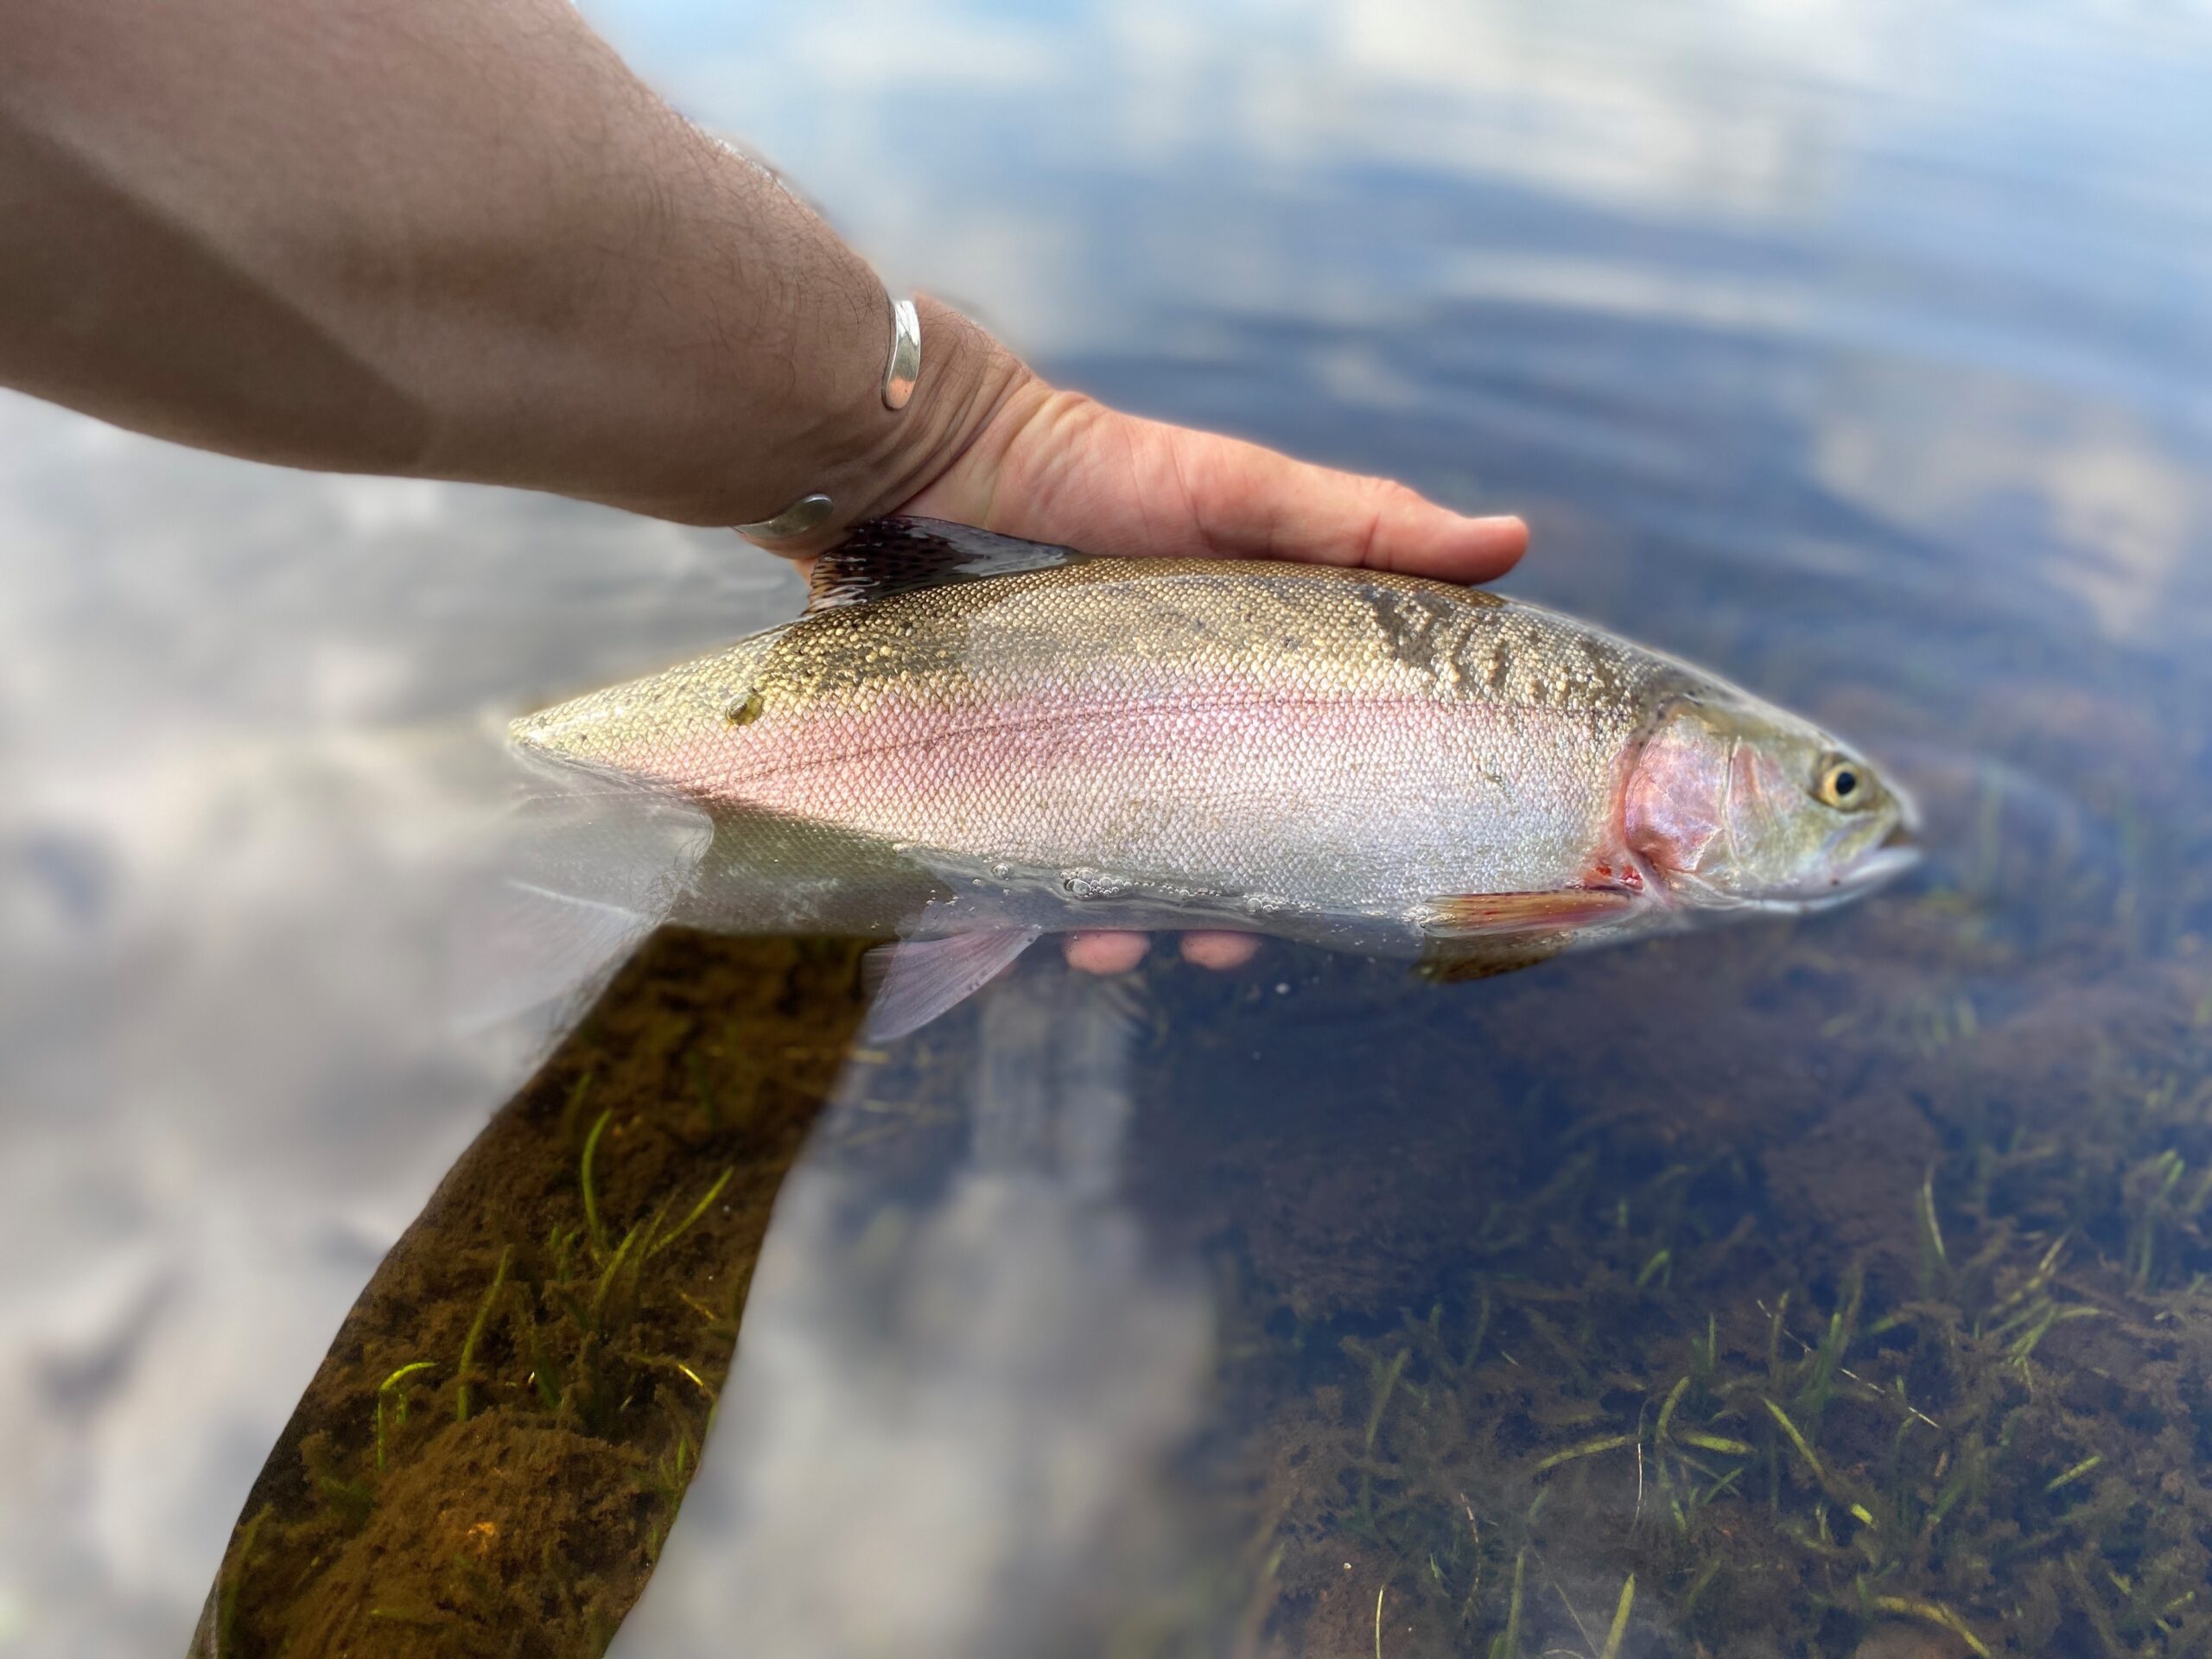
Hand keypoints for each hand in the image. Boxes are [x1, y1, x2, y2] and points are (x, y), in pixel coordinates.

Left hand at [895, 358, 1530, 974]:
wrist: (933, 461)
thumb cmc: (1099, 466)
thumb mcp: (1243, 490)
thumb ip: (1365, 528)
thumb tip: (1514, 541)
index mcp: (1240, 684)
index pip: (1304, 780)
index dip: (1329, 842)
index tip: (1347, 892)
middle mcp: (1166, 734)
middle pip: (1217, 847)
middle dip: (1228, 908)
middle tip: (1224, 940)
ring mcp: (1079, 759)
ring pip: (1124, 873)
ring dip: (1136, 925)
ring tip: (1122, 947)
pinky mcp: (997, 776)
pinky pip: (1029, 869)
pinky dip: (1047, 911)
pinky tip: (1058, 931)